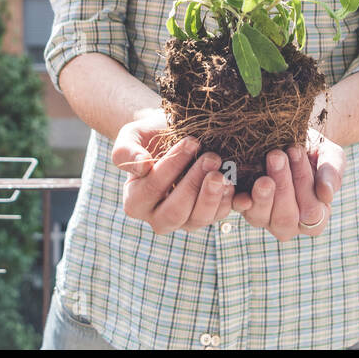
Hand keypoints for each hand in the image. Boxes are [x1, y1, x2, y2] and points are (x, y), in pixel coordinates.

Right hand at [111, 108, 235, 234]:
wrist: (171, 138)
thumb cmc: (149, 137)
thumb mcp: (130, 136)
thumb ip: (126, 150)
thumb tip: (142, 166)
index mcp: (135, 201)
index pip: (152, 188)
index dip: (172, 166)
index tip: (191, 141)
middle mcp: (157, 218)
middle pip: (175, 211)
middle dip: (194, 183)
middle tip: (212, 157)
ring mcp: (184, 221)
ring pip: (198, 219)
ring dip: (213, 195)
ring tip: (222, 171)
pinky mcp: (206, 217)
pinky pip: (217, 216)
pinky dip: (227, 201)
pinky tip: (232, 182)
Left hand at [231, 127, 345, 241]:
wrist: (287, 137)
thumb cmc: (313, 151)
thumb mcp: (330, 157)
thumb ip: (332, 174)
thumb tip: (326, 195)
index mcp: (314, 218)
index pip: (311, 213)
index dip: (304, 184)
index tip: (296, 152)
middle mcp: (288, 224)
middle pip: (285, 218)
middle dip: (282, 185)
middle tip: (277, 155)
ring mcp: (263, 217)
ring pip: (260, 216)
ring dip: (262, 190)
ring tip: (262, 163)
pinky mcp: (242, 207)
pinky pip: (238, 208)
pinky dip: (238, 196)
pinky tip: (237, 181)